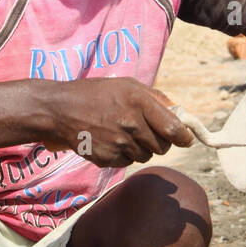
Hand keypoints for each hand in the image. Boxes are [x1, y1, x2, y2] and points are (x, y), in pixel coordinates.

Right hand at [36, 78, 194, 167]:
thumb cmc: (95, 94)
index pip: (174, 128)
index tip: (186, 138)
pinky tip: (110, 140)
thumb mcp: (127, 85)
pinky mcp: (107, 159)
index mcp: (138, 101)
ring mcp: (118, 144)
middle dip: (159, 141)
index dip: (184, 136)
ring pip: (145, 156)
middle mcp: (130, 124)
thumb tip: (179, 113)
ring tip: (122, 132)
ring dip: (140, 148)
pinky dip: (123, 154)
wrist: (59, 110)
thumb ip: (156, 98)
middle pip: (162, 147)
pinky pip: (127, 162)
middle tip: (145, 131)